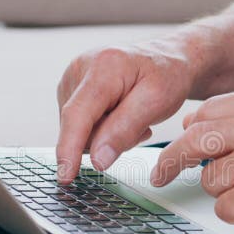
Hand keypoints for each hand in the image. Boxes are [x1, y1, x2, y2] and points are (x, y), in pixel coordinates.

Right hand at [55, 41, 195, 183]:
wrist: (167, 58)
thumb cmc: (166, 75)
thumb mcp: (157, 102)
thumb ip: (125, 130)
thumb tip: (97, 160)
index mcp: (102, 67)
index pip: (77, 114)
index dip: (69, 148)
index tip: (66, 175)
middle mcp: (80, 69)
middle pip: (80, 127)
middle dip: (108, 139)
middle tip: (139, 126)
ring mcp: (72, 78)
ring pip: (80, 131)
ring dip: (106, 135)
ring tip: (131, 116)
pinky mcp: (71, 89)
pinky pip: (82, 125)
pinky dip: (102, 128)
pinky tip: (120, 115)